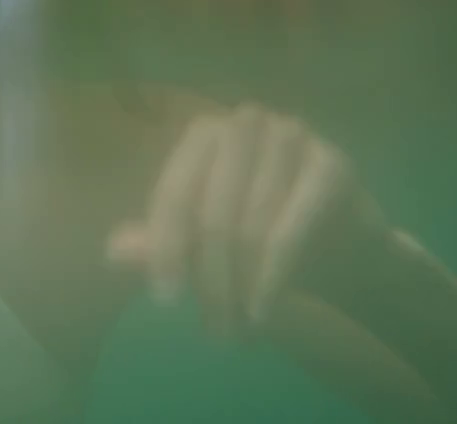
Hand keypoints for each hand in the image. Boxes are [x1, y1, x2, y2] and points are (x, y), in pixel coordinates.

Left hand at [105, 103, 375, 336]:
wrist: (344, 244)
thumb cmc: (262, 235)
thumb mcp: (207, 244)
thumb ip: (164, 242)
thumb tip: (112, 252)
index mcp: (206, 133)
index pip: (174, 194)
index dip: (166, 250)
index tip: (165, 302)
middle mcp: (246, 123)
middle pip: (212, 215)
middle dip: (210, 282)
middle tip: (213, 332)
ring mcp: (292, 136)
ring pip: (250, 228)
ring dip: (241, 289)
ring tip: (238, 331)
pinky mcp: (331, 165)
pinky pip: (290, 231)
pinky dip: (272, 279)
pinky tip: (263, 312)